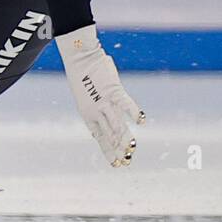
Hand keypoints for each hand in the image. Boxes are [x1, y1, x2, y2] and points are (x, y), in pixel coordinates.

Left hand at [57, 23, 144, 166]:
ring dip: (124, 137)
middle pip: (109, 135)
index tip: (115, 164)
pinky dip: (133, 111)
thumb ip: (99, 107)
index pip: (99, 138)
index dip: (108, 151)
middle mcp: (95, 111)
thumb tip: (110, 113)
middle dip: (117, 150)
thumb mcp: (87, 95)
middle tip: (126, 162)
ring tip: (131, 149)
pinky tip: (141, 121)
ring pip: (116, 124)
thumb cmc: (84, 75)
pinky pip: (125, 103)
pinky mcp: (112, 90)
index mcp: (88, 114)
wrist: (80, 58)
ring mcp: (103, 102)